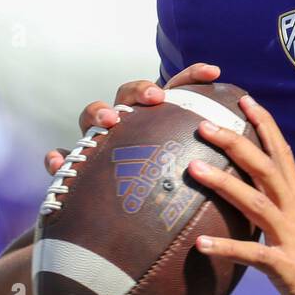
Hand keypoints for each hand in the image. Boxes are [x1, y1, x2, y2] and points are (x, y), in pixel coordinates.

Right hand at [43, 63, 221, 175]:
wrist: (118, 222)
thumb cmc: (161, 190)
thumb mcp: (186, 174)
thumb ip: (206, 159)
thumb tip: (238, 145)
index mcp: (157, 118)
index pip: (175, 88)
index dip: (193, 76)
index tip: (215, 72)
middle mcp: (127, 121)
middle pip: (128, 93)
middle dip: (141, 89)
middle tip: (156, 97)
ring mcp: (98, 140)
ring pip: (91, 114)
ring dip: (99, 111)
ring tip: (110, 120)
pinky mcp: (73, 165)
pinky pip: (59, 159)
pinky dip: (56, 157)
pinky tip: (57, 159)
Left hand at [187, 95, 294, 294]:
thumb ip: (282, 210)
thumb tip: (255, 195)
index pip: (281, 153)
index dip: (264, 125)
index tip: (245, 100)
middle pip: (264, 168)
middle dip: (235, 143)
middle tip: (205, 124)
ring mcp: (292, 238)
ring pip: (255, 202)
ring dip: (223, 184)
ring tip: (192, 169)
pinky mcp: (286, 267)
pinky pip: (253, 254)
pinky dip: (226, 247)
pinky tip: (201, 243)